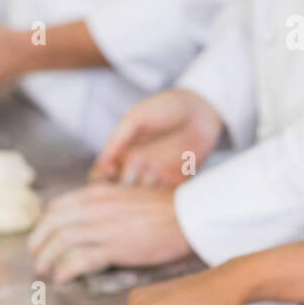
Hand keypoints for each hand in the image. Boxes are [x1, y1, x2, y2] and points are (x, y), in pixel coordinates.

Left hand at [28, 184, 190, 282]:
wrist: (187, 215)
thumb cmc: (163, 208)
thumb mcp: (127, 195)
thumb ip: (105, 204)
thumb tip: (90, 221)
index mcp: (98, 193)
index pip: (56, 207)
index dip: (43, 225)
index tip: (42, 239)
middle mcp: (96, 207)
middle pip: (51, 224)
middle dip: (37, 243)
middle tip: (35, 259)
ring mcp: (105, 227)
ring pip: (60, 241)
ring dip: (45, 259)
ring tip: (43, 272)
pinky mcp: (115, 247)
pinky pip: (80, 259)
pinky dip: (65, 270)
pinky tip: (61, 278)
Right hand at [90, 89, 224, 186]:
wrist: (202, 109)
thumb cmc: (166, 107)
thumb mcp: (138, 117)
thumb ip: (119, 137)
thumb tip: (103, 160)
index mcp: (123, 152)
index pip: (101, 174)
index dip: (101, 178)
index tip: (112, 169)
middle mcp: (137, 167)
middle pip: (119, 190)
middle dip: (124, 184)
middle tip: (139, 166)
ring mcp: (156, 176)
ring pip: (140, 196)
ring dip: (143, 187)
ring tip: (155, 167)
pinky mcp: (176, 182)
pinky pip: (163, 198)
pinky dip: (161, 195)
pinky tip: (166, 176)